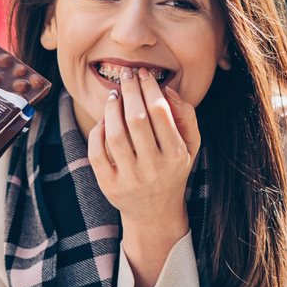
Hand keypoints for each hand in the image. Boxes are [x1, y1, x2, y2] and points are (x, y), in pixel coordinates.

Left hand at [86, 67, 200, 286]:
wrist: (155, 213)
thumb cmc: (173, 171)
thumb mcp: (190, 147)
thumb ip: (186, 116)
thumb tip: (167, 90)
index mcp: (175, 154)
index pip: (160, 111)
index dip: (149, 87)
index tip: (143, 74)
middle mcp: (153, 167)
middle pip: (136, 118)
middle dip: (130, 91)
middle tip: (126, 75)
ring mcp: (130, 178)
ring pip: (115, 134)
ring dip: (111, 109)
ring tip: (114, 96)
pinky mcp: (110, 186)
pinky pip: (97, 153)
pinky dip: (97, 133)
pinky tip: (104, 122)